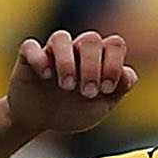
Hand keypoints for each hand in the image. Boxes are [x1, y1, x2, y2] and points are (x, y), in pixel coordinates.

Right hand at [6, 30, 137, 137]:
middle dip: (92, 66)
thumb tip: (127, 75)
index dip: (114, 65)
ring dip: (66, 62)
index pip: (115, 44)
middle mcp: (77, 49)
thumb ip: (118, 91)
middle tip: (87, 93)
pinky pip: (31, 47)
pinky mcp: (29, 57)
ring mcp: (53, 51)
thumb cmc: (73, 110)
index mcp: (99, 58)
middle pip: (91, 39)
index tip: (106, 90)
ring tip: (66, 86)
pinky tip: (44, 76)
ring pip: (61, 38)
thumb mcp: (100, 106)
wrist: (40, 119)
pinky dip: (39, 59)